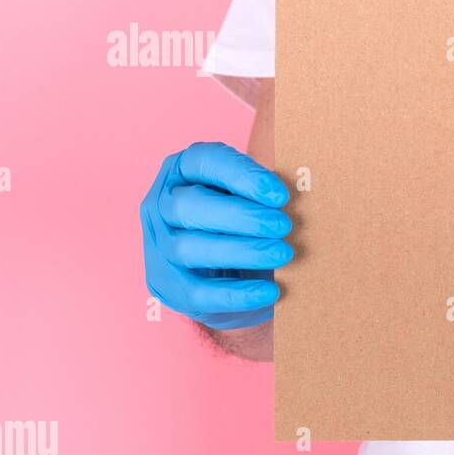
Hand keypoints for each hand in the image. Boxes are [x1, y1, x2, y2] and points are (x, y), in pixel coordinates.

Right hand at [140, 142, 292, 328]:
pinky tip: (269, 292)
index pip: (203, 161)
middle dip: (242, 216)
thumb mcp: (248, 196)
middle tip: (284, 226)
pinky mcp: (167, 285)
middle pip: (191, 205)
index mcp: (181, 171)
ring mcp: (158, 246)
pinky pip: (197, 292)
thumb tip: (295, 193)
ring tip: (282, 254)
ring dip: (241, 251)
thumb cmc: (241, 221)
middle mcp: (161, 205)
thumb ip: (262, 190)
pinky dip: (235, 294)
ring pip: (189, 248)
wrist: (226, 275)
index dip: (243, 175)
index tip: (280, 195)